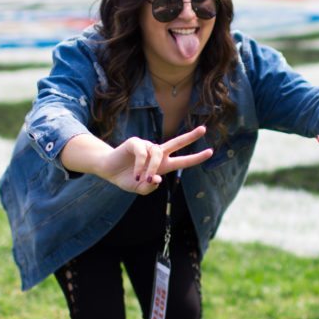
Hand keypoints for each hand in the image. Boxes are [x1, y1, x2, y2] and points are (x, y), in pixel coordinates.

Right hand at [98, 126, 213, 194]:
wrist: (108, 170)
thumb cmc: (126, 178)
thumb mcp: (139, 189)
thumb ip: (149, 188)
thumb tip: (156, 179)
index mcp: (163, 165)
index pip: (183, 160)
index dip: (196, 157)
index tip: (211, 152)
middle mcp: (157, 153)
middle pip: (177, 142)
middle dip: (190, 136)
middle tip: (204, 129)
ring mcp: (147, 146)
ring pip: (158, 154)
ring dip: (152, 168)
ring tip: (142, 179)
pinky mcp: (136, 142)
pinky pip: (143, 153)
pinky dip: (141, 165)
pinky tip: (136, 173)